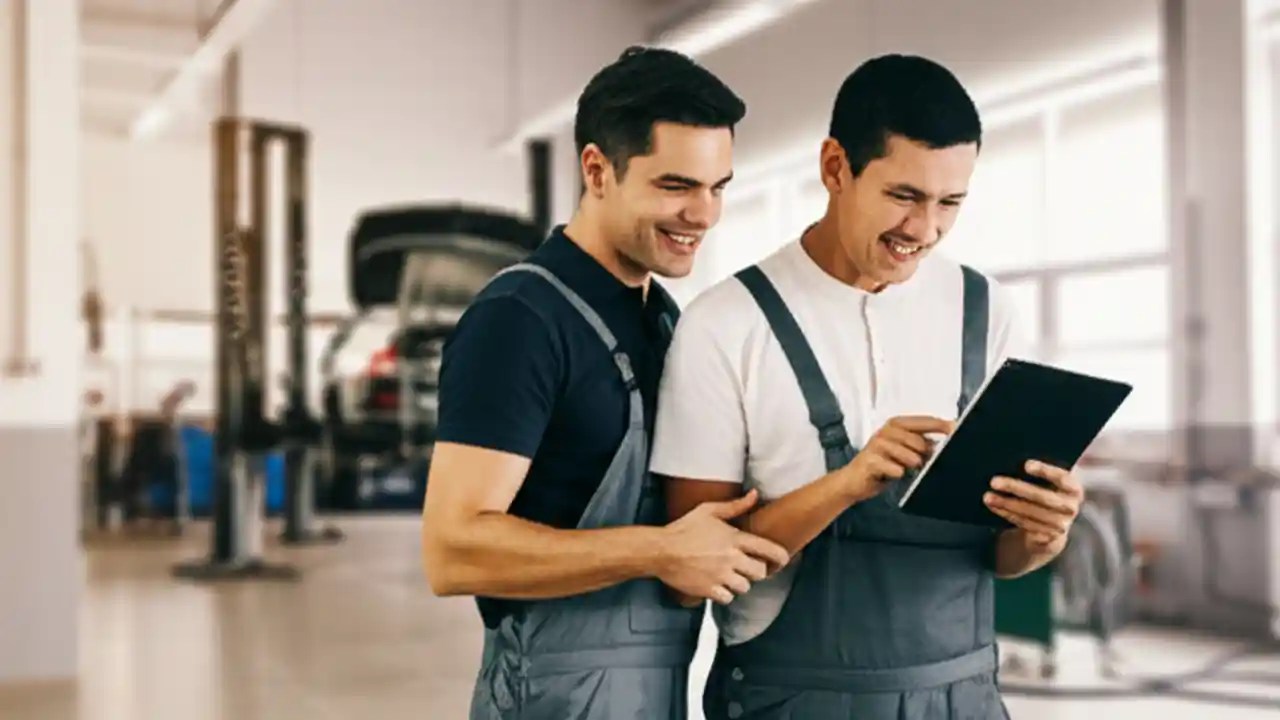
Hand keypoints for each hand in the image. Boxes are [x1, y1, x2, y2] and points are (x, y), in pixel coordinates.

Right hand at [657, 489, 791, 604]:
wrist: (661, 550)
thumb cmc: (684, 528)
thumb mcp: (709, 510)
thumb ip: (735, 505)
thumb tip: (755, 495)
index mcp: (734, 538)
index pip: (769, 550)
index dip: (781, 557)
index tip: (782, 561)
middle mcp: (731, 558)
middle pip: (760, 572)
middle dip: (755, 571)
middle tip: (746, 567)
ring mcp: (721, 575)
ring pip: (745, 587)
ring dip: (739, 583)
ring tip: (729, 575)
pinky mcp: (709, 590)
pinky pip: (728, 598)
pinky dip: (725, 594)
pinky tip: (717, 585)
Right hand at [842, 416, 954, 500]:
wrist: (854, 481)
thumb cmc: (882, 465)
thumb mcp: (905, 452)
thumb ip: (922, 445)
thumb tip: (946, 443)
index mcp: (896, 424)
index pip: (924, 421)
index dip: (942, 425)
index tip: (956, 429)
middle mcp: (886, 431)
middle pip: (919, 441)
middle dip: (923, 455)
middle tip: (918, 463)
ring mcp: (876, 444)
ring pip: (909, 455)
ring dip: (911, 465)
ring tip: (905, 469)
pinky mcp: (869, 460)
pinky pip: (895, 468)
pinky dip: (898, 473)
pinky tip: (895, 474)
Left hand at [984, 460, 1083, 553]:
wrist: (1055, 525)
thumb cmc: (1048, 493)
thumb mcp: (1052, 483)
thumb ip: (1041, 474)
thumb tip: (1012, 459)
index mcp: (1074, 489)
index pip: (1063, 478)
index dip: (1045, 471)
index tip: (1026, 464)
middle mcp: (1071, 508)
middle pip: (1042, 497)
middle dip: (1016, 488)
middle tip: (994, 481)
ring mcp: (1060, 525)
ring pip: (1030, 512)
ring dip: (1006, 503)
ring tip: (988, 496)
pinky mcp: (1047, 537)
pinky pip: (1023, 523)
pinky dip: (1006, 513)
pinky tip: (993, 506)